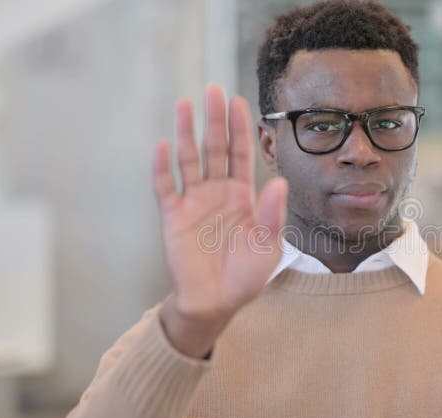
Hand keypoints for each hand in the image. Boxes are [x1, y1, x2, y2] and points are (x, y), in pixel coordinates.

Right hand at [154, 85, 287, 357]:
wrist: (215, 302)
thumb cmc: (245, 276)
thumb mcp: (268, 248)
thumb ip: (272, 215)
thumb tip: (278, 182)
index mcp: (243, 197)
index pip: (241, 154)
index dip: (239, 129)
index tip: (238, 101)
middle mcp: (218, 192)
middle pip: (215, 149)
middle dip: (214, 120)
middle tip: (213, 90)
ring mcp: (194, 202)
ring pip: (189, 160)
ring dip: (187, 133)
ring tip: (185, 104)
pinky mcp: (173, 217)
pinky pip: (166, 187)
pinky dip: (162, 167)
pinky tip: (162, 145)